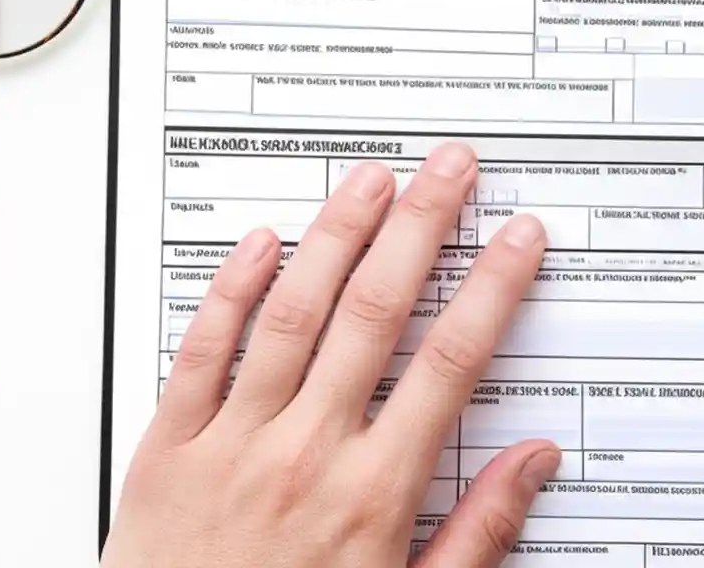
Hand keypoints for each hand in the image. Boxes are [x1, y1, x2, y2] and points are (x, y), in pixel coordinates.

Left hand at [101, 142, 559, 567]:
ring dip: (337, 236)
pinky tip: (259, 244)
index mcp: (373, 491)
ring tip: (369, 181)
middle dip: (421, 228)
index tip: (516, 241)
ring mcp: (235, 442)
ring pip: (293, 313)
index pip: (450, 362)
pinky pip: (201, 352)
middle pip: (377, 313)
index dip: (491, 288)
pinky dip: (230, 291)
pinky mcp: (171, 447)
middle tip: (448, 172)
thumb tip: (532, 464)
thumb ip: (479, 531)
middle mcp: (306, 452)